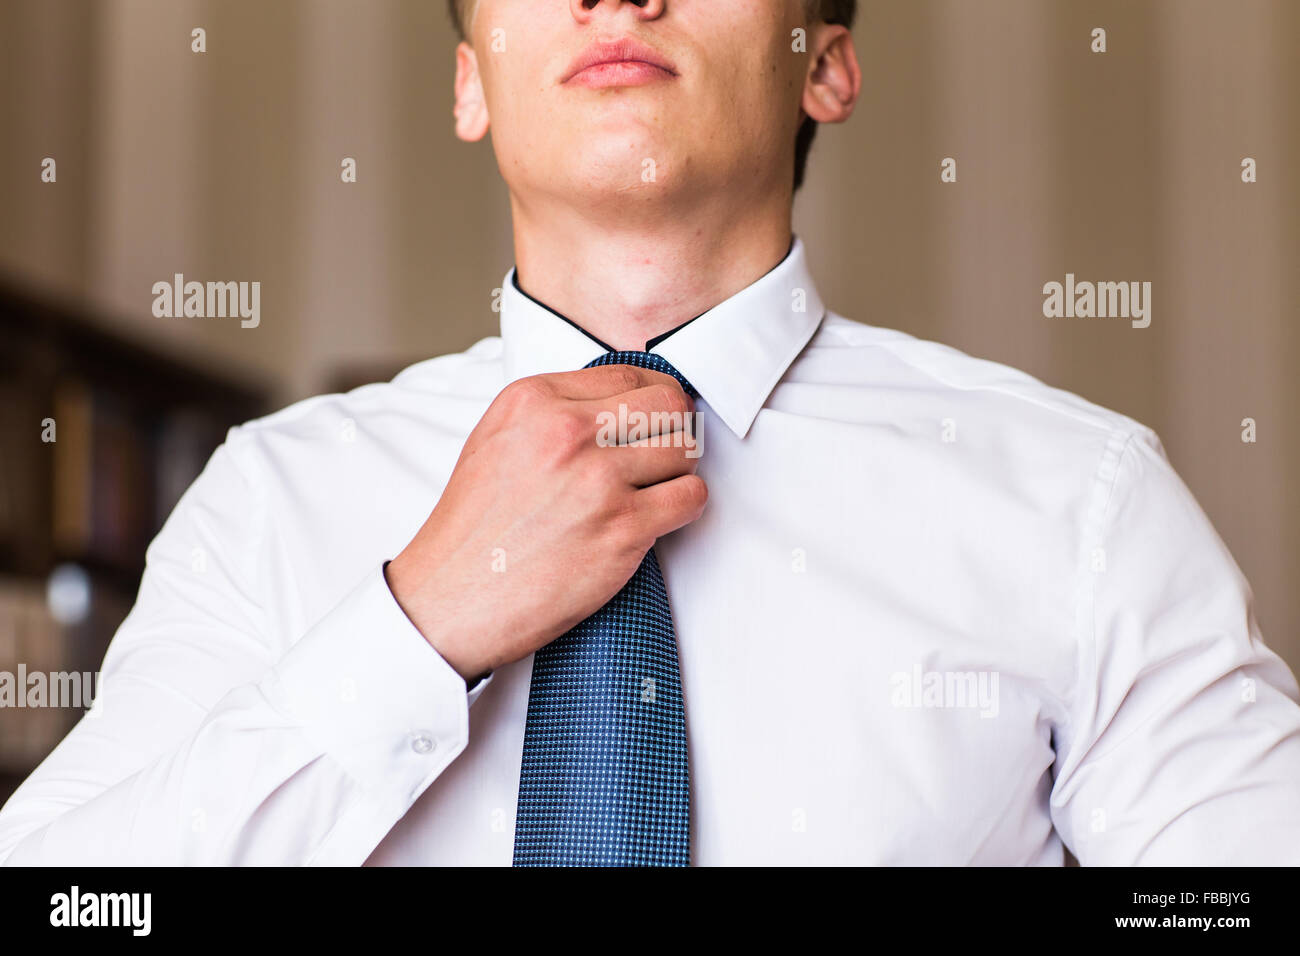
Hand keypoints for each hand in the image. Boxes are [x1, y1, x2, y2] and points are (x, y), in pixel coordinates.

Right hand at [385, 364, 706, 682]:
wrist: (453, 599)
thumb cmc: (474, 530)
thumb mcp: (496, 440)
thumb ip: (552, 411)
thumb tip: (615, 402)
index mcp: (533, 401)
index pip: (628, 374)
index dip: (653, 397)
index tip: (656, 417)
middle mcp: (567, 432)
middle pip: (668, 405)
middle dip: (676, 427)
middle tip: (668, 450)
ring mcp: (598, 480)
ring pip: (685, 450)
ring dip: (679, 470)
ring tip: (656, 489)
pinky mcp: (623, 528)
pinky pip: (690, 498)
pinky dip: (684, 506)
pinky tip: (659, 517)